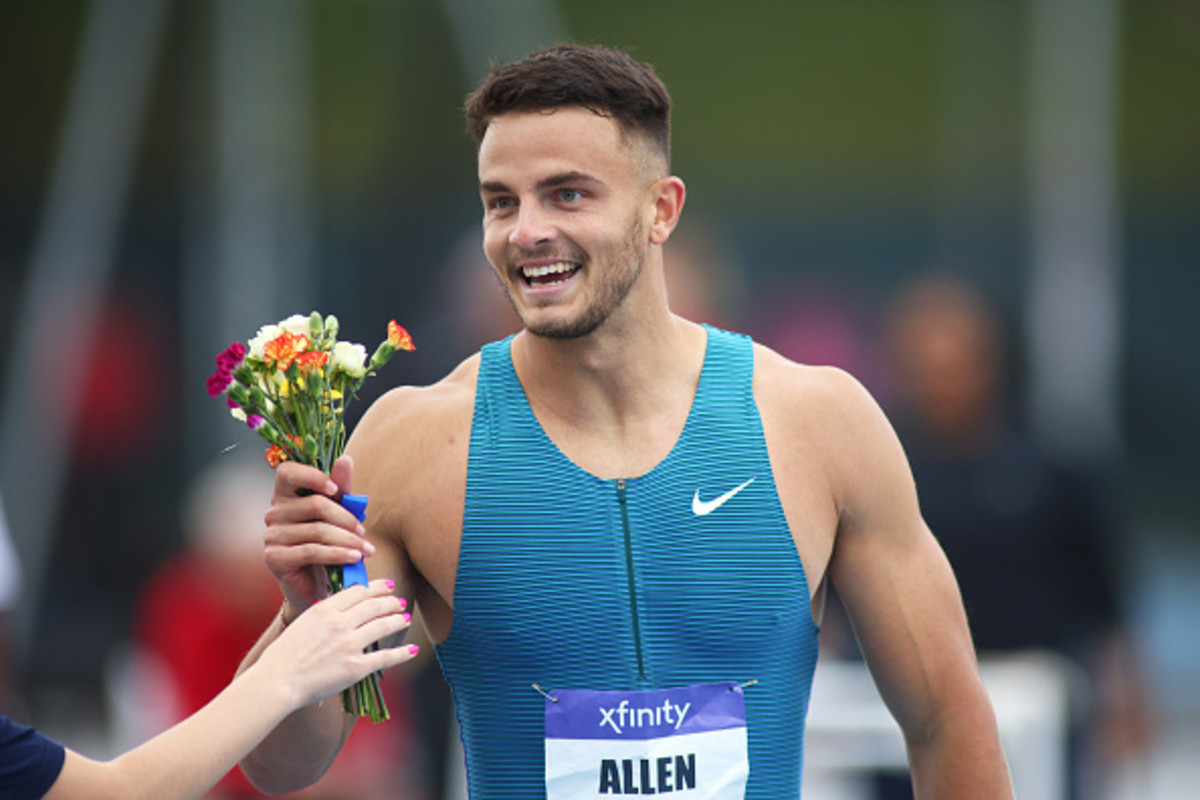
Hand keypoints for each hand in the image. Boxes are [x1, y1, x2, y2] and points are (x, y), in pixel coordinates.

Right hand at [258, 579, 416, 707]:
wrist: (277, 682)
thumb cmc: (282, 656)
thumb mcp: (301, 624)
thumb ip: (322, 615)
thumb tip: (338, 609)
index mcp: (325, 610)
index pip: (358, 592)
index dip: (376, 588)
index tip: (386, 586)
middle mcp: (340, 624)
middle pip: (373, 605)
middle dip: (390, 601)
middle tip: (399, 600)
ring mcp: (349, 645)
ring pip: (382, 626)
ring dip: (397, 620)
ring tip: (405, 618)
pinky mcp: (356, 668)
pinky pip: (385, 657)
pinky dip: (402, 653)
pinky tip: (412, 650)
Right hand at [263, 455, 374, 614]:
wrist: (316, 585)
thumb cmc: (328, 542)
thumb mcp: (337, 513)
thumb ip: (340, 487)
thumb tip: (345, 459)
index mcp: (285, 495)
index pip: (287, 471)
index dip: (312, 476)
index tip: (335, 489)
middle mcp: (273, 512)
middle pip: (315, 504)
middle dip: (346, 518)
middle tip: (363, 532)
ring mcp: (271, 535)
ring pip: (318, 530)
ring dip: (348, 540)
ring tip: (366, 550)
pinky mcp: (275, 558)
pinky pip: (312, 551)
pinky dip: (338, 554)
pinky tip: (355, 558)